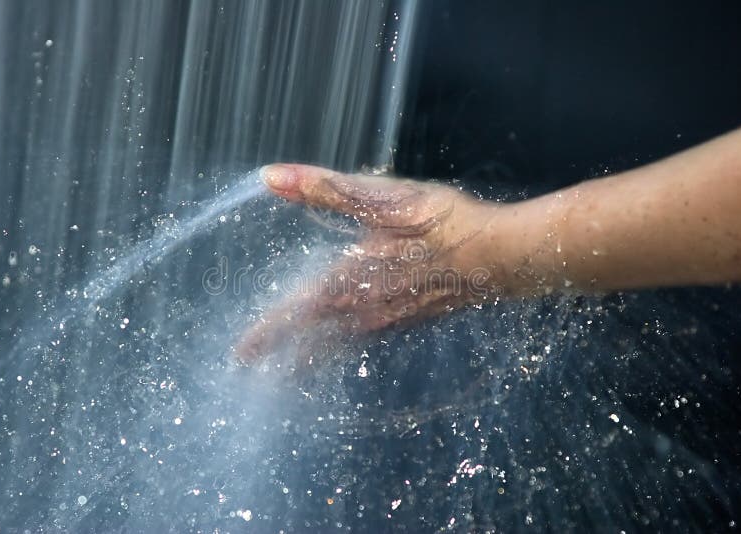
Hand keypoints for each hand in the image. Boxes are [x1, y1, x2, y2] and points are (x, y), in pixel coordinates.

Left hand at [235, 164, 506, 361]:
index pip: (293, 316)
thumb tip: (269, 177)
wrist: (499, 255)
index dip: (265, 334)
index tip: (240, 355)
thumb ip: (322, 189)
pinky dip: (339, 352)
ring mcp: (388, 321)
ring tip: (287, 374)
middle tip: (255, 373)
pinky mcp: (409, 320)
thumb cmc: (440, 223)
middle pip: (312, 343)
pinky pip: (361, 344)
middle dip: (281, 357)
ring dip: (308, 360)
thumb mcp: (378, 198)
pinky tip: (342, 347)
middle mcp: (363, 311)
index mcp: (348, 282)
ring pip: (337, 348)